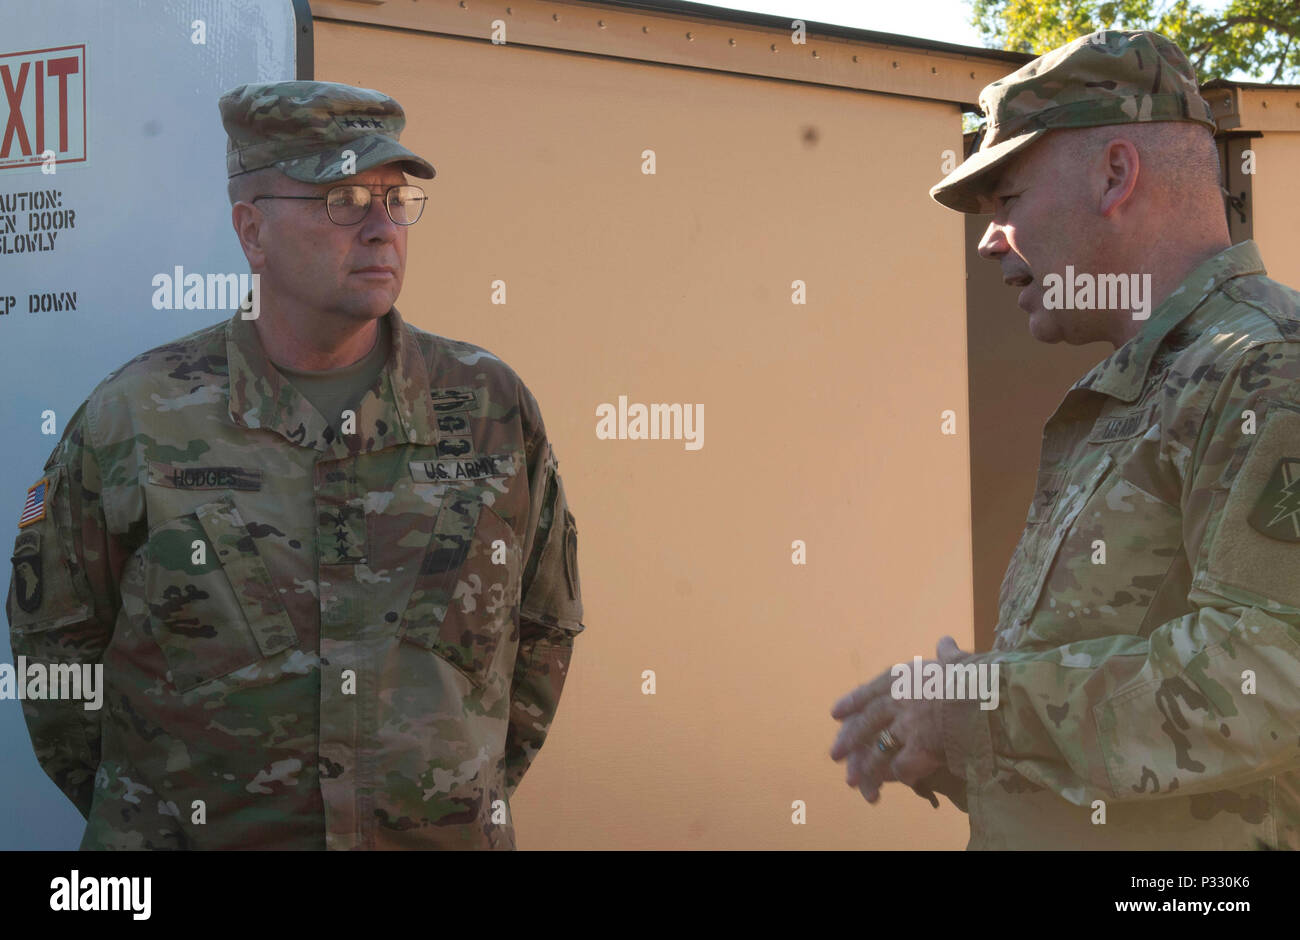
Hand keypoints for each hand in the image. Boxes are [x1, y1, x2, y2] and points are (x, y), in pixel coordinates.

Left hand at [830, 636, 967, 803]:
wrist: (988, 699)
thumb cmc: (974, 676)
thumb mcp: (956, 660)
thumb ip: (946, 654)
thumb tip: (944, 641)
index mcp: (905, 677)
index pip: (872, 690)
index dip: (853, 703)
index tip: (836, 714)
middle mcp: (899, 700)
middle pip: (867, 721)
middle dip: (849, 739)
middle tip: (835, 754)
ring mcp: (907, 725)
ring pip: (878, 747)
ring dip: (866, 766)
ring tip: (853, 780)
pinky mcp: (920, 748)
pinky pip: (902, 766)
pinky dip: (899, 774)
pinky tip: (898, 781)